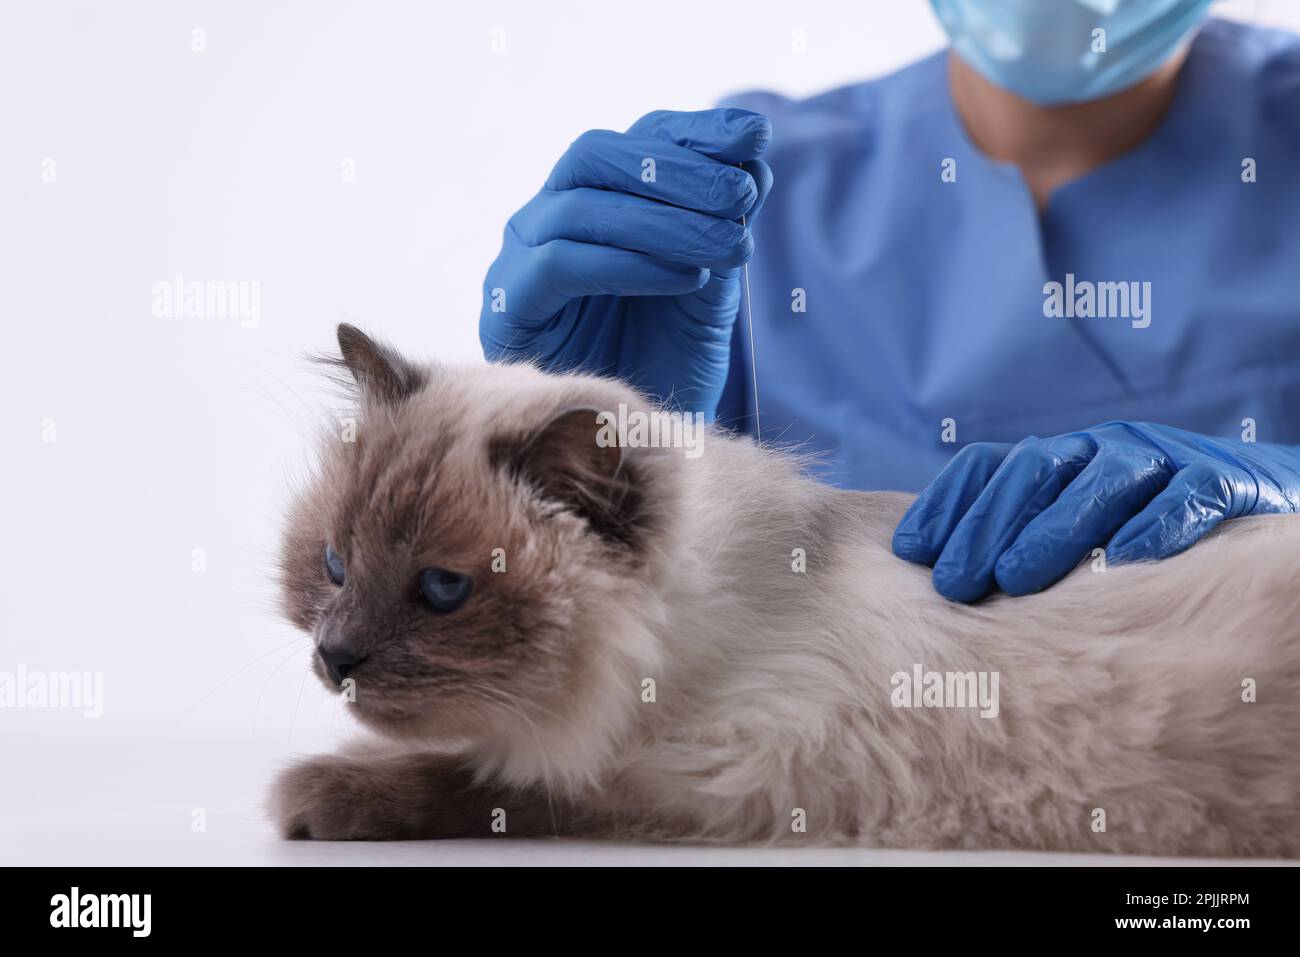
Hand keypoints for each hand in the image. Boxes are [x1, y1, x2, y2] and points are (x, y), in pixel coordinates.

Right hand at [480, 108, 772, 416]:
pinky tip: (686, 276)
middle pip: (595, 156)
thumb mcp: (708, 285)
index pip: (634, 141)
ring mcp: (519, 260)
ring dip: (665, 220)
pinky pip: (559, 264)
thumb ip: (721, 224)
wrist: (632, 446)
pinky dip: (629, 262)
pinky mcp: (508, 308)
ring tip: (730, 245)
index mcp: (592, 202)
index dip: (691, 131)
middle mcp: (547, 219)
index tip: (754, 135)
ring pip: (579, 207)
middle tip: (741, 195)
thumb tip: (754, 154)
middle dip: (677, 169)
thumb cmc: (664, 361)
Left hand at [892, 421, 1299, 601]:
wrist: (1261, 495)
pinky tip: (1126, 558)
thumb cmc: (1150, 522)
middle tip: (956, 584)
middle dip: (987, 526)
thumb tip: (947, 585)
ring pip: (1102, 479)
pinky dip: (1158, 523)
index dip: (947, 502)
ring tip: (1017, 578)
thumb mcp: (1082, 523)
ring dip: (1055, 527)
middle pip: (1034, 471)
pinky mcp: (1223, 480)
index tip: (911, 551)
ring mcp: (1163, 459)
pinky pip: (1188, 495)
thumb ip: (1025, 540)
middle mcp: (1103, 448)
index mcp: (1061, 457)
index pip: (989, 465)